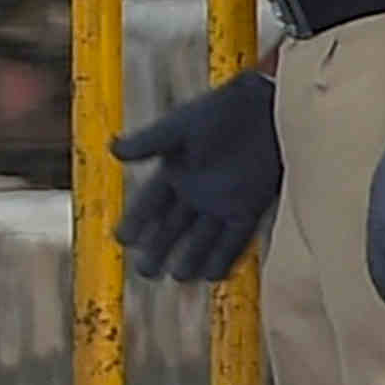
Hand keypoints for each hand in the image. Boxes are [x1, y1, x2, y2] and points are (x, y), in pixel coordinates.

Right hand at [108, 71, 280, 282]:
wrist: (271, 106)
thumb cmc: (224, 110)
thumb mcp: (181, 125)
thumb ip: (150, 141)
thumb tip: (113, 150)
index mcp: (174, 170)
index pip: (149, 203)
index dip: (135, 221)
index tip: (122, 239)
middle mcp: (196, 190)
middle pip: (172, 227)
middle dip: (158, 250)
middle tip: (146, 273)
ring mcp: (224, 200)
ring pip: (203, 238)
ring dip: (191, 258)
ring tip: (178, 278)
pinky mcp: (251, 205)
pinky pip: (236, 238)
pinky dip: (225, 257)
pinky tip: (213, 276)